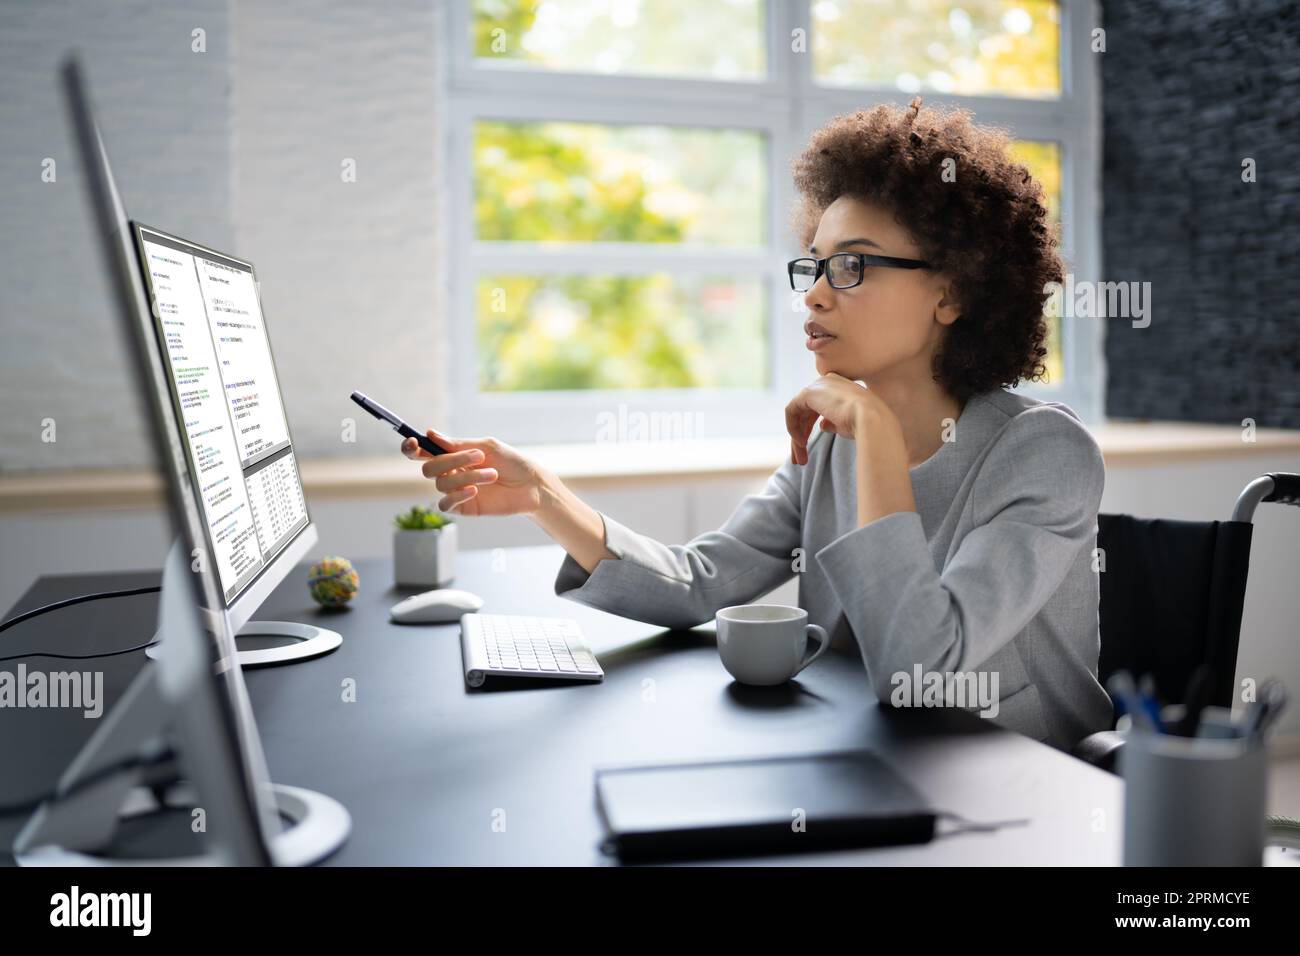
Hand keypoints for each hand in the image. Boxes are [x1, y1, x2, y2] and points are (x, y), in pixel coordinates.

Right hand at [401, 429, 543, 515]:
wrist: (531, 485)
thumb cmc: (511, 462)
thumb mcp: (487, 446)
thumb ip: (459, 444)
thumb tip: (430, 433)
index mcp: (453, 454)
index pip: (423, 451)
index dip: (412, 447)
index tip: (414, 442)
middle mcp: (450, 472)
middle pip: (428, 468)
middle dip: (451, 461)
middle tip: (478, 456)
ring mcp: (455, 490)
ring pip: (442, 484)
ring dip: (467, 476)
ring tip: (492, 474)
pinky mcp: (462, 507)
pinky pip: (445, 503)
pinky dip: (457, 495)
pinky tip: (474, 490)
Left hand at [784, 372, 892, 464]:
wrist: (871, 419)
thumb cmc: (865, 424)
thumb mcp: (847, 424)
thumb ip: (833, 422)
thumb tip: (822, 426)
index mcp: (839, 388)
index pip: (819, 408)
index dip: (810, 428)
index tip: (808, 448)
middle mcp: (828, 383)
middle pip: (807, 412)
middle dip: (802, 435)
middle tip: (800, 459)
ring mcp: (818, 385)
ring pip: (798, 413)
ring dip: (797, 437)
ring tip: (800, 459)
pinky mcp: (809, 392)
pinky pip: (792, 410)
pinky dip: (793, 427)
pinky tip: (800, 443)